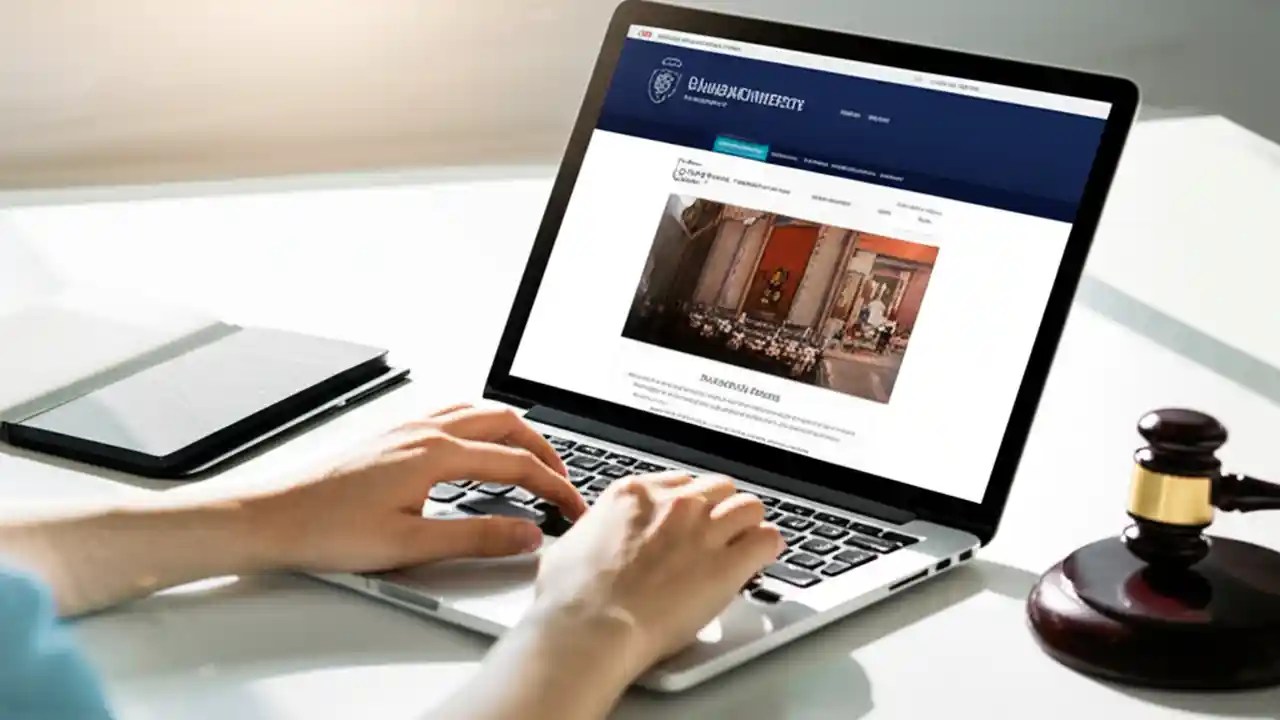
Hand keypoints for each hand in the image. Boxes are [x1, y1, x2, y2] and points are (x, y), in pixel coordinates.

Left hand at [249, 404, 585, 572]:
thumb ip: (476, 538)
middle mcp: (424, 432)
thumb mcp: (410, 545)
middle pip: (505, 423)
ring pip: (478, 413)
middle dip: (543, 449)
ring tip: (532, 460)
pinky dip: (483, 428)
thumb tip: (526, 535)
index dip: (553, 486)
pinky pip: (452, 416)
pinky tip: (478, 450)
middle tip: (562, 481)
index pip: (515, 463)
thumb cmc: (326, 530)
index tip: (573, 508)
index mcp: (435, 454)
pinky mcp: (391, 436)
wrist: (270, 517)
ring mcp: (406, 429)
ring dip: (514, 432)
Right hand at [532, 472, 782, 676]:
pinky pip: (767, 540)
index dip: (690, 505)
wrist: (590, 625)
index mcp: (635, 494)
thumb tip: (591, 540)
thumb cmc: (573, 596)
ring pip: (749, 507)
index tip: (690, 521)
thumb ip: (594, 533)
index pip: (682, 482)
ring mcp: (704, 531)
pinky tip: (757, 561)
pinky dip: (766, 549)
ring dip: (748, 526)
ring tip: (743, 545)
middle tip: (718, 534)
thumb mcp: (571, 544)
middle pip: (720, 488)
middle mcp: (675, 505)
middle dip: (721, 510)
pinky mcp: (727, 564)